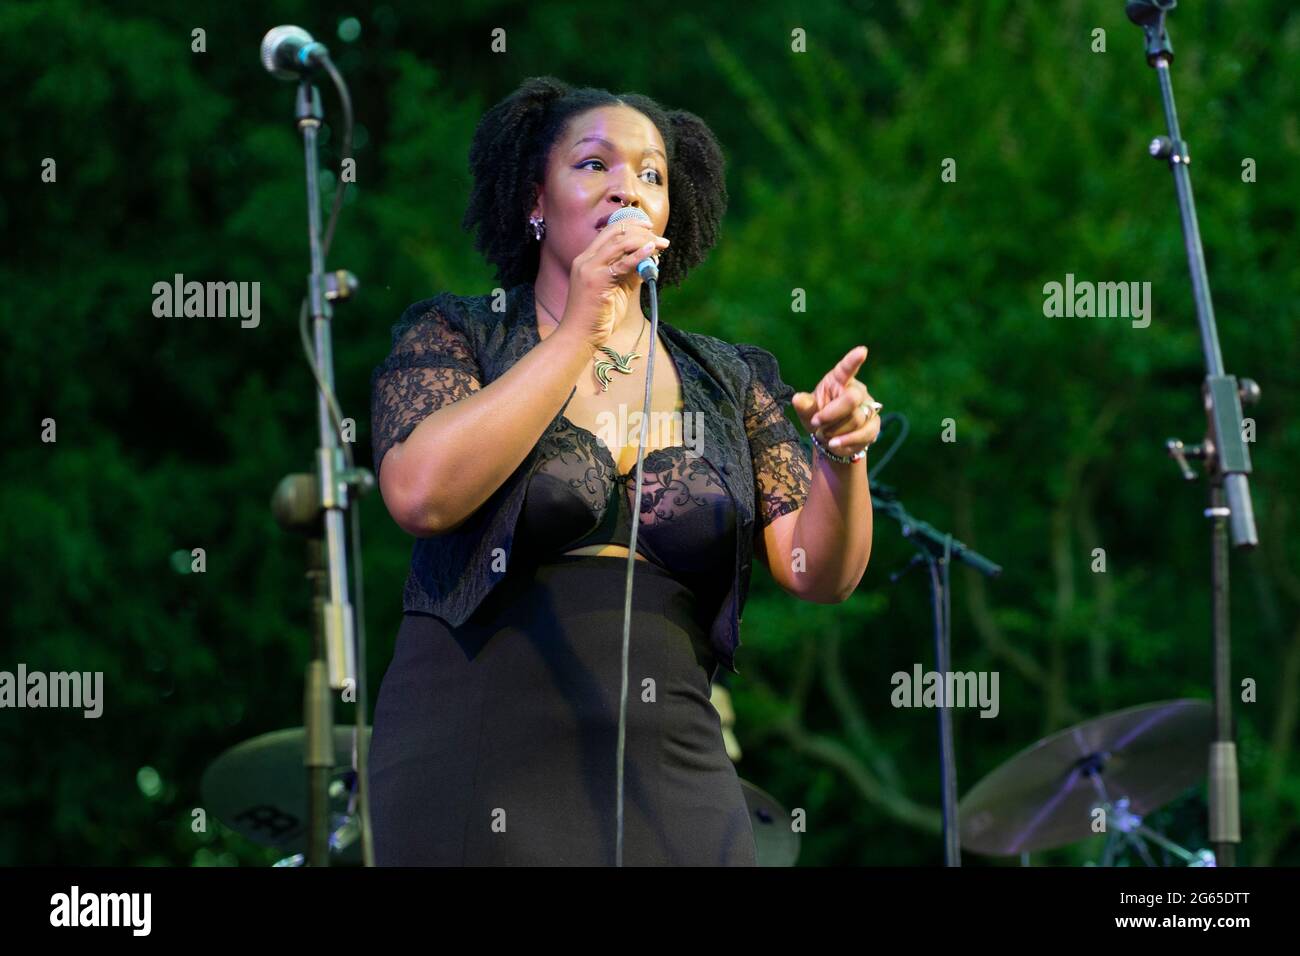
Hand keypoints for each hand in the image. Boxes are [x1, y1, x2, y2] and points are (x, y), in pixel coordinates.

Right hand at [563, 220, 669, 349]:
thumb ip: (630, 274)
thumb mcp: (618, 290)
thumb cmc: (597, 317)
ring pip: (620, 243)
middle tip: (660, 239)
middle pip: (615, 232)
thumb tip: (650, 261)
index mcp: (587, 259)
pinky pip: (622, 263)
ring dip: (644, 241)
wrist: (580, 336)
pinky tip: (652, 251)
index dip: (631, 225)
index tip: (649, 229)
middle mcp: (586, 260)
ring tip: (661, 245)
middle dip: (641, 231)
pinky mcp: (597, 281)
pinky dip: (639, 255)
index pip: (609, 231)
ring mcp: (589, 268)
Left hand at [791, 345, 880, 458]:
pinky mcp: (874, 425)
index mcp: (838, 381)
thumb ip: (804, 406)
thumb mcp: (807, 412)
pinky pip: (865, 434)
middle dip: (831, 414)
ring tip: (825, 434)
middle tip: (816, 422)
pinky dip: (847, 441)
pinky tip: (835, 444)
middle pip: (851, 399)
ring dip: (836, 431)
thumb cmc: (817, 418)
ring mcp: (868, 407)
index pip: (846, 369)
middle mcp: (857, 391)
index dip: (853, 360)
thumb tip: (797, 399)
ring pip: (856, 420)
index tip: (862, 351)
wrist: (829, 440)